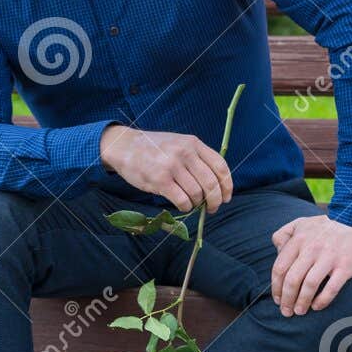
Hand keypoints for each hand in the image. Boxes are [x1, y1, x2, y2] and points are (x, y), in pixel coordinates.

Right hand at [101, 126, 232, 212]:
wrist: (124, 147)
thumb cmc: (154, 148)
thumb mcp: (179, 143)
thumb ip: (197, 157)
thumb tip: (216, 184)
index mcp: (193, 144)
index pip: (220, 166)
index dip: (227, 185)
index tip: (227, 197)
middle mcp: (185, 153)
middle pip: (211, 183)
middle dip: (215, 200)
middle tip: (212, 208)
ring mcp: (172, 166)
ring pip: (197, 193)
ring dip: (197, 204)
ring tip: (192, 205)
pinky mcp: (160, 180)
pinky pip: (182, 200)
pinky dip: (185, 207)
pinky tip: (182, 206)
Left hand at [270, 215, 351, 315]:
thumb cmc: (327, 225)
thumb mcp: (302, 223)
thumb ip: (285, 234)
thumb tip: (277, 250)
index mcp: (299, 240)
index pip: (280, 268)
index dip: (276, 287)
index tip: (277, 299)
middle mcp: (312, 249)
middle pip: (292, 279)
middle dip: (286, 299)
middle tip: (286, 312)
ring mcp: (330, 257)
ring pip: (309, 285)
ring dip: (302, 302)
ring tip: (299, 312)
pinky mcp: (346, 266)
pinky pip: (332, 287)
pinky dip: (322, 300)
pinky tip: (317, 306)